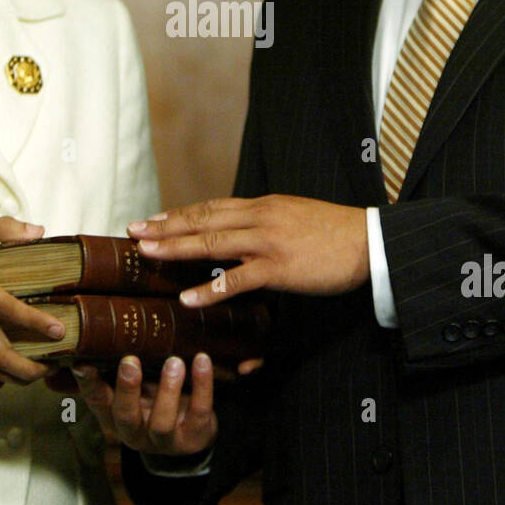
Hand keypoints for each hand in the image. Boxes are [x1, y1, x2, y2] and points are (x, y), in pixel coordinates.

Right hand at [71, 354, 216, 456]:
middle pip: (125, 416)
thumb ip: (119, 368)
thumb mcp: (135, 388)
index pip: (97, 401)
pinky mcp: (194, 437)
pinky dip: (202, 385)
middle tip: (130, 361)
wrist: (192, 433)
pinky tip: (202, 361)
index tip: (82, 363)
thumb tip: (96, 332)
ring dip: (167, 390)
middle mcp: (135, 432)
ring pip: (162, 422)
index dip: (89, 384)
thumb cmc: (156, 401)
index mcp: (115, 417)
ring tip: (174, 361)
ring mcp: (164, 440)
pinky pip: (199, 411)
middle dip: (127, 389)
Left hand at [128, 194, 368, 304]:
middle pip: (202, 220)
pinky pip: (237, 280)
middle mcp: (259, 218)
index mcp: (262, 206)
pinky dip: (210, 289)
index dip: (178, 214)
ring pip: (212, 243)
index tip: (150, 219)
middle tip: (133, 233)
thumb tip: (240, 230)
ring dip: (176, 249)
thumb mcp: (294, 217)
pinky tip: (188, 298)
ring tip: (146, 255)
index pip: (210, 207)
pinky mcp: (280, 268)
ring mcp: (268, 242)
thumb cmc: (334, 233)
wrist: (371, 240)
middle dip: (164, 227)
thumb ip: (265, 222)